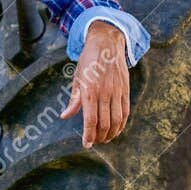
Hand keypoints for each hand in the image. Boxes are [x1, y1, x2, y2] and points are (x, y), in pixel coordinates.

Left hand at [61, 23, 130, 147]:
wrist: (107, 44)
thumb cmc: (88, 61)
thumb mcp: (77, 78)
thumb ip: (74, 100)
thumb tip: (64, 116)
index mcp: (89, 90)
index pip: (90, 120)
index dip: (89, 135)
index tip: (86, 144)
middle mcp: (104, 92)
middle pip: (104, 123)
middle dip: (98, 137)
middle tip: (94, 142)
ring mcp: (116, 92)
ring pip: (116, 120)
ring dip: (111, 134)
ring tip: (104, 139)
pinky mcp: (125, 90)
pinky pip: (125, 112)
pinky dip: (121, 124)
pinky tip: (116, 130)